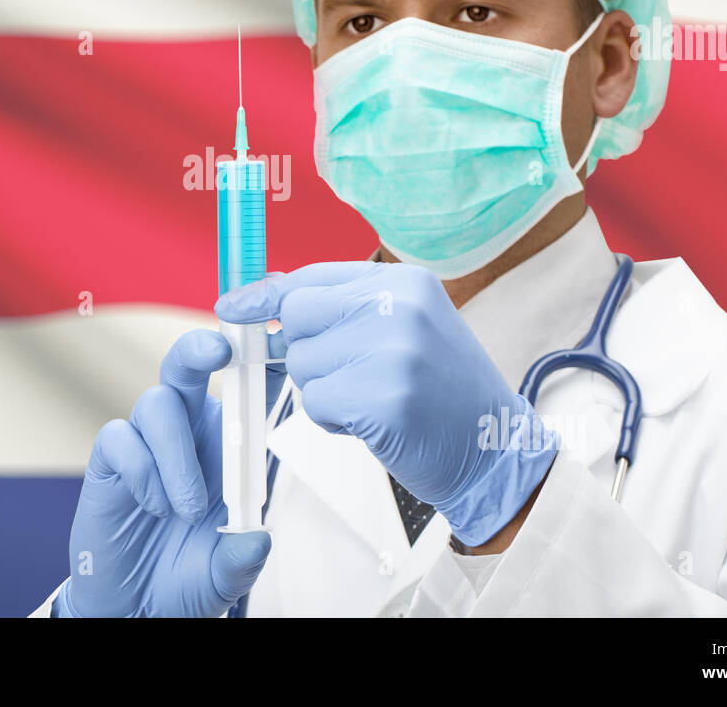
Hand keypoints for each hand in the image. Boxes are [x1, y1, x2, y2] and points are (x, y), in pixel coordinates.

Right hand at [56, 328, 286, 616]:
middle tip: (219, 351)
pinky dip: (142, 470)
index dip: (258, 358)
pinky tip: (154, 505)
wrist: (138, 607)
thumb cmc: (188, 576)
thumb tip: (257, 540)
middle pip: (189, 363)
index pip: (245, 387)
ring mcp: (147, 442)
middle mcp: (189, 430)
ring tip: (186, 510)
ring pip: (157, 402)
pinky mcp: (111, 460)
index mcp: (228, 442)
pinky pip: (120, 438)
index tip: (275, 345)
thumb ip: (241, 559)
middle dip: (204, 347)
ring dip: (177, 454)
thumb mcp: (226, 575)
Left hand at [215, 262, 557, 546]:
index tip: (232, 306)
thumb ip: (344, 307)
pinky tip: (373, 422)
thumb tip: (267, 295)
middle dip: (307, 351)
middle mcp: (399, 305)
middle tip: (349, 374)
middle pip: (298, 316)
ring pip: (303, 363)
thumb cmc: (441, 391)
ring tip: (372, 399)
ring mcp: (394, 350)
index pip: (312, 276)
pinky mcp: (384, 398)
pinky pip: (317, 403)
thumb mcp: (404, 328)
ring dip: (324, 390)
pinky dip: (333, 421)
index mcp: (403, 281)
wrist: (494, 449)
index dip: (267, 294)